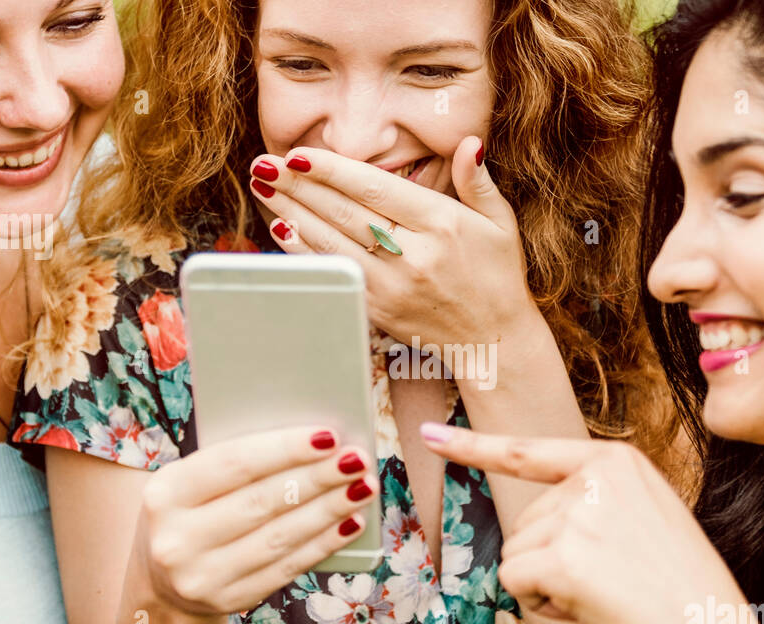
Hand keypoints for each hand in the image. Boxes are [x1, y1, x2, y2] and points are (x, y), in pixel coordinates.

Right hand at [133, 426, 378, 623]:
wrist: (161, 584)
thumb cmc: (189, 513)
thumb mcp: (189, 484)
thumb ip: (234, 464)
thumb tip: (312, 442)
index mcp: (164, 493)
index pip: (233, 464)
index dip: (285, 449)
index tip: (328, 436)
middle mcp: (176, 538)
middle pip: (263, 502)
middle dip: (317, 478)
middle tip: (357, 460)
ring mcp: (202, 576)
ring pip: (280, 537)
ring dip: (329, 510)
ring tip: (363, 487)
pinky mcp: (228, 600)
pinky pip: (287, 567)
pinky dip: (323, 543)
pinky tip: (350, 523)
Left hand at [247, 139, 541, 357]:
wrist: (494, 340)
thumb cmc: (497, 275)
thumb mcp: (499, 222)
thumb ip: (477, 181)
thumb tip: (468, 142)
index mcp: (442, 224)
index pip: (376, 188)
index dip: (333, 170)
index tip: (301, 154)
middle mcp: (414, 255)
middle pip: (345, 212)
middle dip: (299, 185)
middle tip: (266, 164)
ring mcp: (392, 286)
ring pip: (332, 241)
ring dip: (292, 211)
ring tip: (264, 186)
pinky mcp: (378, 309)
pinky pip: (334, 272)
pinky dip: (305, 250)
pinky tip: (282, 227)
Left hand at [419, 424, 763, 623]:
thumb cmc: (679, 587)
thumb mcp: (646, 517)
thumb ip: (595, 503)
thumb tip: (534, 524)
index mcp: (616, 462)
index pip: (531, 452)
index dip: (475, 447)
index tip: (431, 436)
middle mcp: (593, 479)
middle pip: (524, 520)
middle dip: (551, 558)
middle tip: (609, 579)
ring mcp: (576, 516)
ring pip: (515, 553)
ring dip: (547, 583)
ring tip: (604, 591)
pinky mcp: (561, 558)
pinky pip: (514, 582)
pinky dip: (541, 603)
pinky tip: (586, 606)